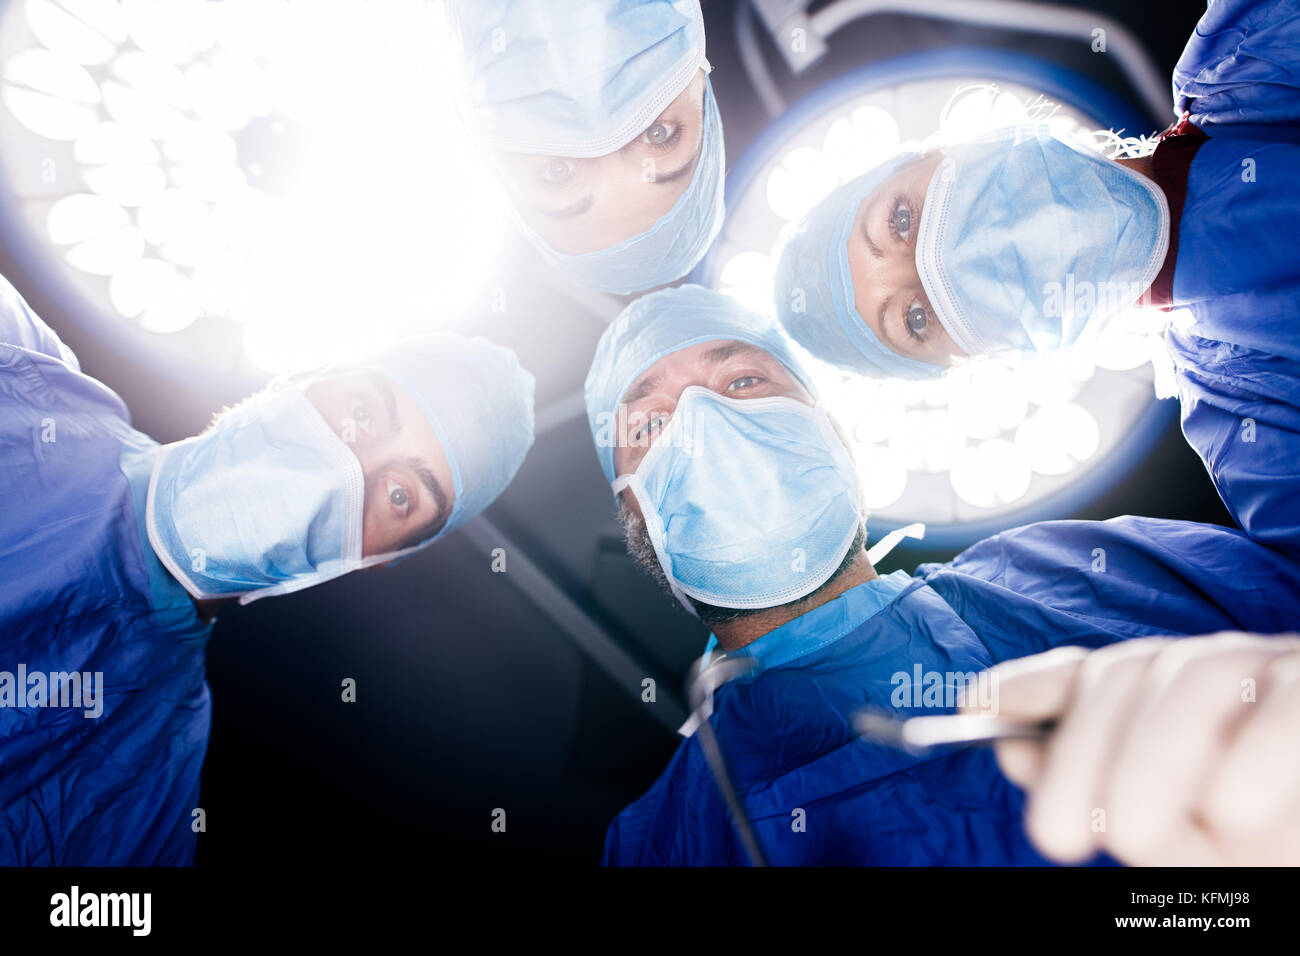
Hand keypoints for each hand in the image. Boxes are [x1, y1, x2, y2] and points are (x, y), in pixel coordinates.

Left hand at [966, 632, 1299, 864]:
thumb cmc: (1274, 841)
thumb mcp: (1184, 838)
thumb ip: (1105, 792)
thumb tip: (1014, 746)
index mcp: (1173, 699)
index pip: (1090, 674)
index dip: (1031, 683)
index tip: (977, 707)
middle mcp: (1221, 671)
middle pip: (1128, 675)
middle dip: (1080, 752)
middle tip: (1056, 838)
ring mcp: (1277, 670)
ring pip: (1195, 677)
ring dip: (1152, 756)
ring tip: (1127, 834)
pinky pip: (1287, 706)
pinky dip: (1256, 756)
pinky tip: (1231, 808)